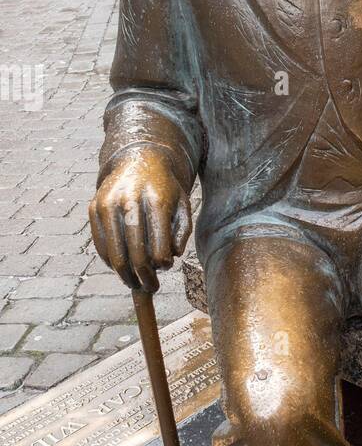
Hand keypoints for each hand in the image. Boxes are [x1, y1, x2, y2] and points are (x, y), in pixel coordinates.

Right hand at [89, 147, 190, 292]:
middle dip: (144, 276)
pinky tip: (122, 267)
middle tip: (151, 286)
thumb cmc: (165, 188)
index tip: (166, 267)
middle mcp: (129, 201)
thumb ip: (182, 232)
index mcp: (156, 200)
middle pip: (135, 254)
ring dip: (126, 275)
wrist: (138, 159)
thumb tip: (172, 256)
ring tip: (136, 282)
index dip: (163, 264)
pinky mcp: (94, 208)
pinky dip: (110, 261)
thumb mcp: (183, 205)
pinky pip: (100, 245)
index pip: (158, 246)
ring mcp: (107, 204)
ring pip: (114, 254)